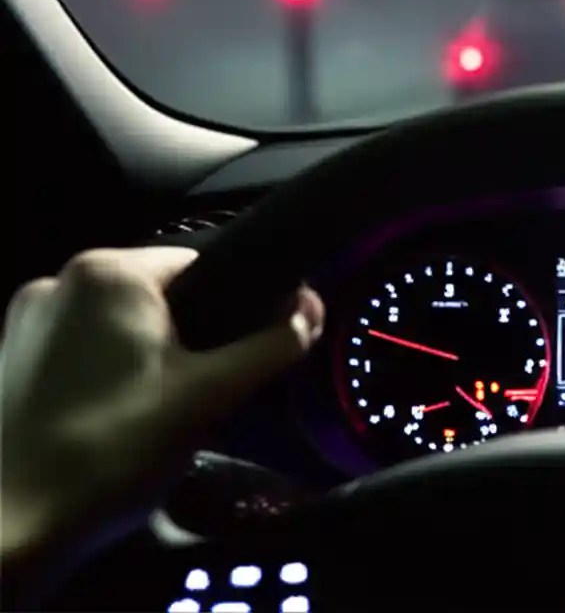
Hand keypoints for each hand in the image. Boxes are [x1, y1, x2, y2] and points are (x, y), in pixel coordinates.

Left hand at [0, 247, 323, 581]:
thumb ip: (271, 346)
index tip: (254, 349)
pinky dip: (112, 373)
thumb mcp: (211, 395)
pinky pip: (86, 347)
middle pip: (162, 296)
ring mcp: (30, 320)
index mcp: (109, 274)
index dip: (242, 304)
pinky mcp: (13, 357)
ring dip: (152, 357)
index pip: (204, 264)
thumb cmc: (110, 452)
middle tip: (206, 391)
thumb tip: (310, 312)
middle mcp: (61, 283)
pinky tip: (120, 417)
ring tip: (161, 411)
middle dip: (194, 338)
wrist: (16, 525)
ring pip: (123, 324)